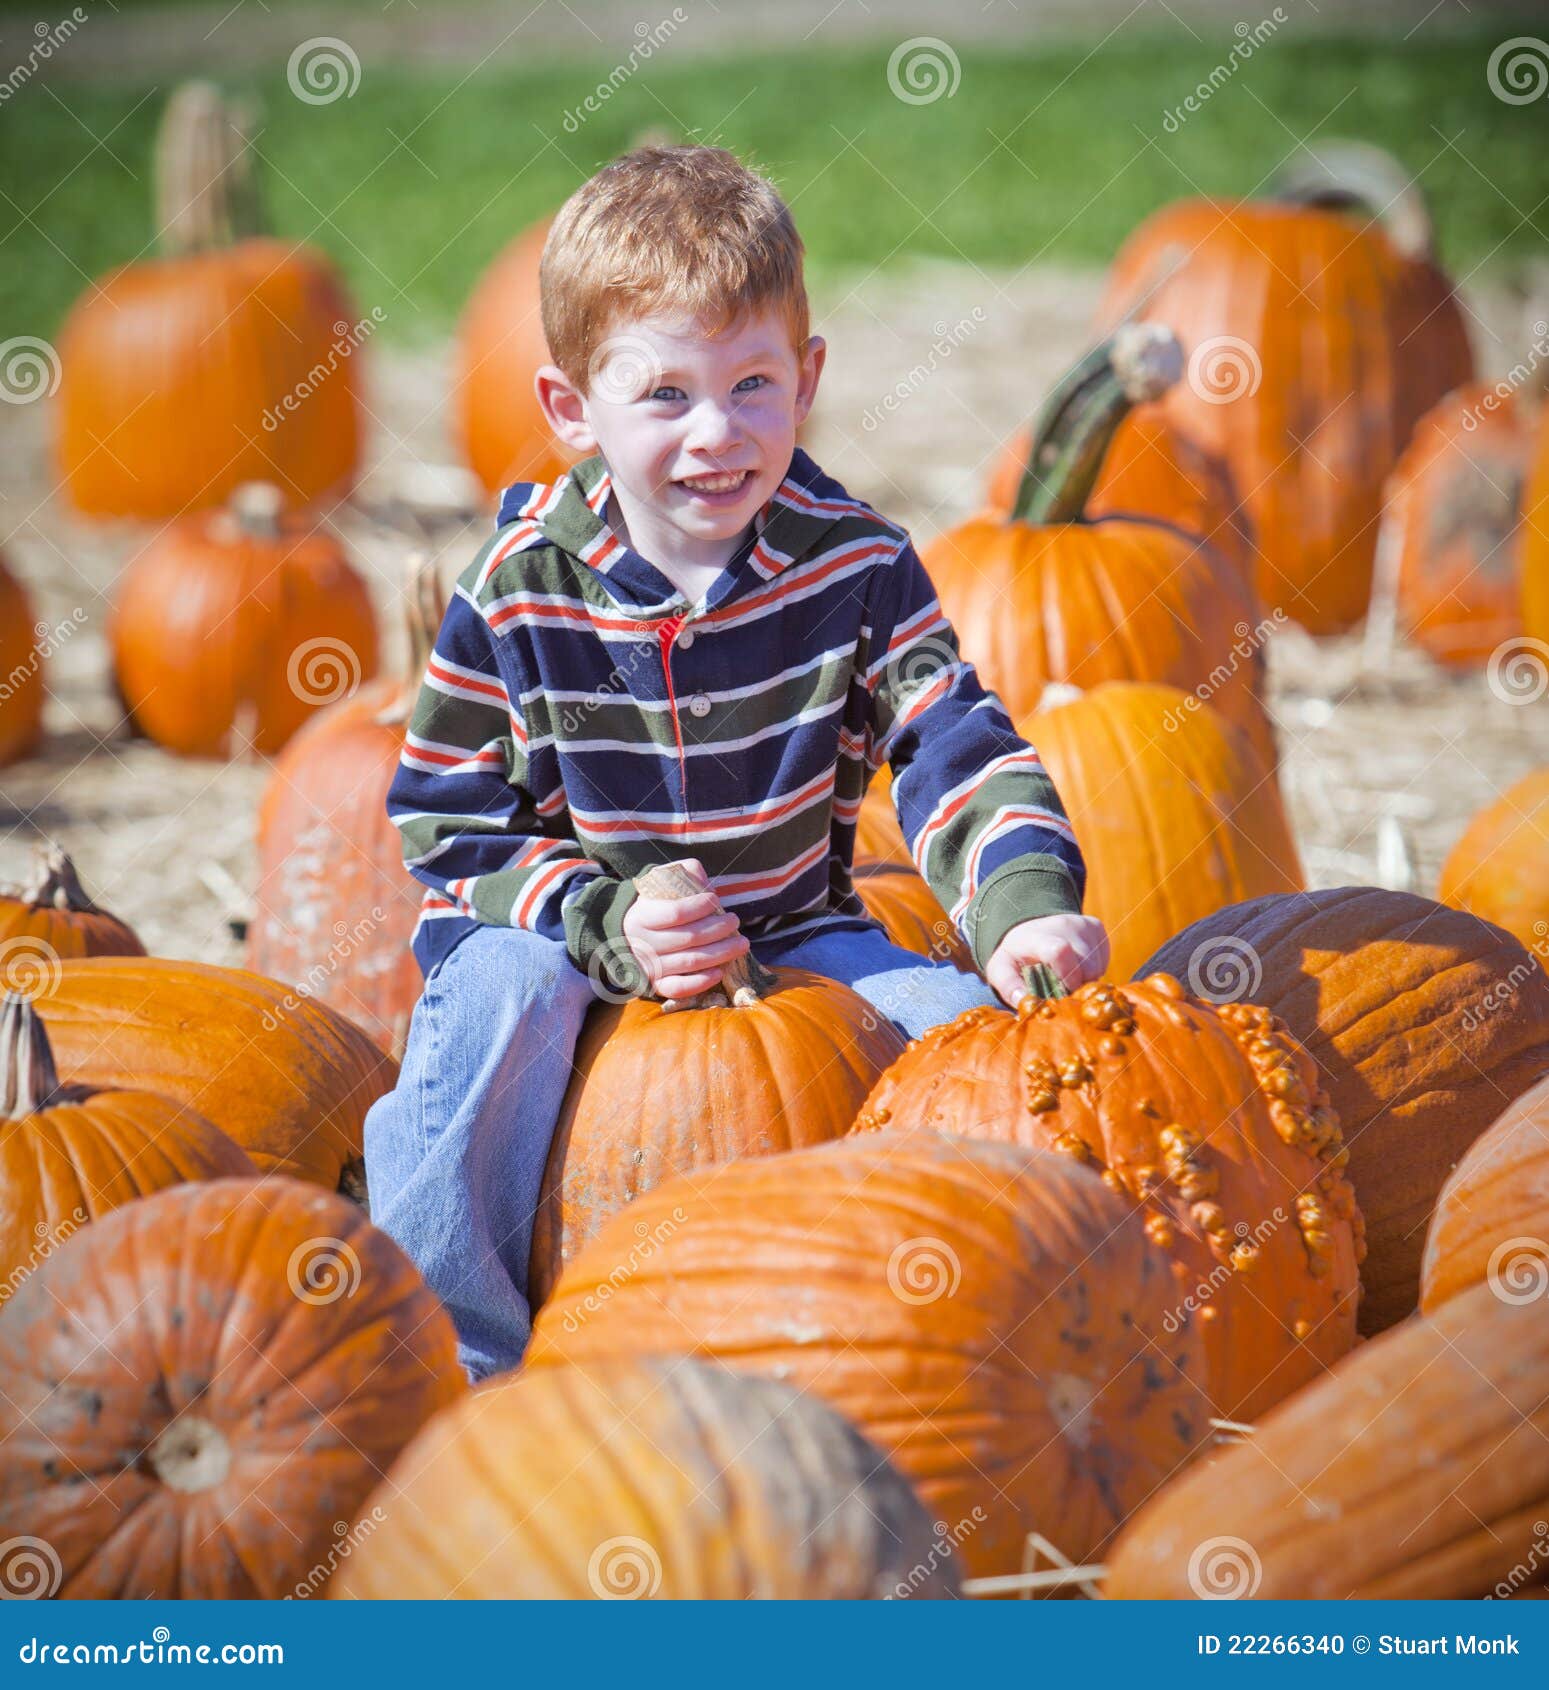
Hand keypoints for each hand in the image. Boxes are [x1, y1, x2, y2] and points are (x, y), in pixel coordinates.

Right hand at [621, 857, 748, 1003]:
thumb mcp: (659, 884)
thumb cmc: (653, 906)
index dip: (700, 906)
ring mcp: (650, 966)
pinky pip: (678, 988)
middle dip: (719, 929)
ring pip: (690, 962)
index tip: (714, 899)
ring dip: (721, 953)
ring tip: (741, 943)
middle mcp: (644, 943)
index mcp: (642, 916)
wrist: (626, 937)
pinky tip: (720, 971)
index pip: (676, 913)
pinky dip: (700, 982)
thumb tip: (702, 879)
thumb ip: (681, 874)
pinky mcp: (656, 984)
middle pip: (689, 938)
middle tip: (735, 920)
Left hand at [984, 913, 1109, 1008]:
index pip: (1060, 952)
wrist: (1029, 928)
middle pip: (1085, 965)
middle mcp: (1064, 924)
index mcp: (1037, 936)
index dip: (1067, 978)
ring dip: (1084, 980)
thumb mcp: (1002, 969)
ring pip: (1097, 967)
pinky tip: (1076, 967)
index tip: (1061, 992)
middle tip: (1060, 987)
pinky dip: (1092, 971)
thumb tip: (1026, 1002)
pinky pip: (1104, 961)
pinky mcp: (1096, 927)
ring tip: (1066, 976)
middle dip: (1076, 985)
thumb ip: (1009, 986)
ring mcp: (1082, 924)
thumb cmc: (1017, 955)